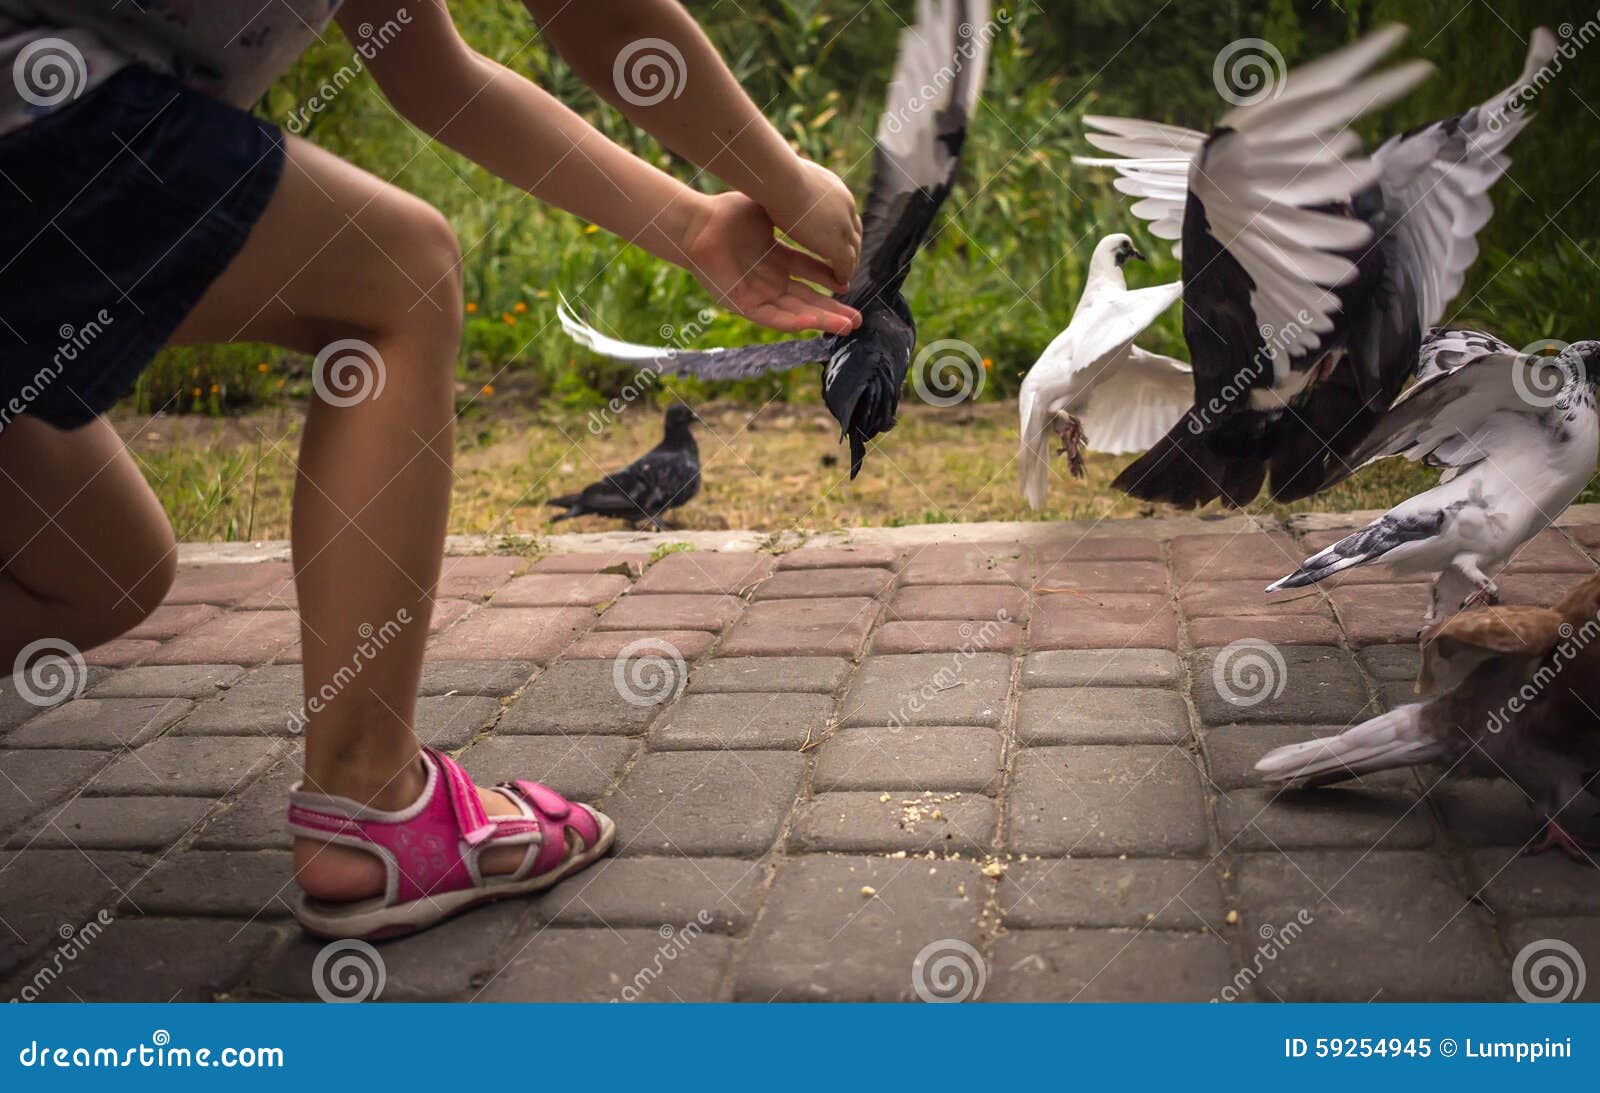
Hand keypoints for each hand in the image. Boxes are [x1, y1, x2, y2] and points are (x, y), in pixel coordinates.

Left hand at [679, 191, 861, 334]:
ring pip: (795, 313)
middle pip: (807, 300)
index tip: (849, 284)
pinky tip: (811, 323)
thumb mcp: (770, 215)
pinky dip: (791, 321)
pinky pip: (771, 317)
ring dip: (821, 320)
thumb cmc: (728, 213)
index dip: (829, 281)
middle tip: (858, 320)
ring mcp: (757, 294)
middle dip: (833, 310)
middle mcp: (768, 281)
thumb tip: (815, 213)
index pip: (809, 275)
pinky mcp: (743, 305)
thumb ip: (792, 221)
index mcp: (775, 260)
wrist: (698, 224)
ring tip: (847, 326)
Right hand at [764, 158, 861, 286]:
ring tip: (843, 277)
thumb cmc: (772, 175)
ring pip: (853, 251)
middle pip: (853, 232)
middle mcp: (844, 207)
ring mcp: (843, 226)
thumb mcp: (784, 180)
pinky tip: (839, 283)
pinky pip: (845, 264)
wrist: (779, 178)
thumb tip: (773, 187)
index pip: (842, 214)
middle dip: (850, 248)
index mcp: (833, 191)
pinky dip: (843, 274)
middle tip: (846, 263)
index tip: (834, 239)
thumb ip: (786, 189)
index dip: (839, 229)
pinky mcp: (837, 243)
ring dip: (849, 264)